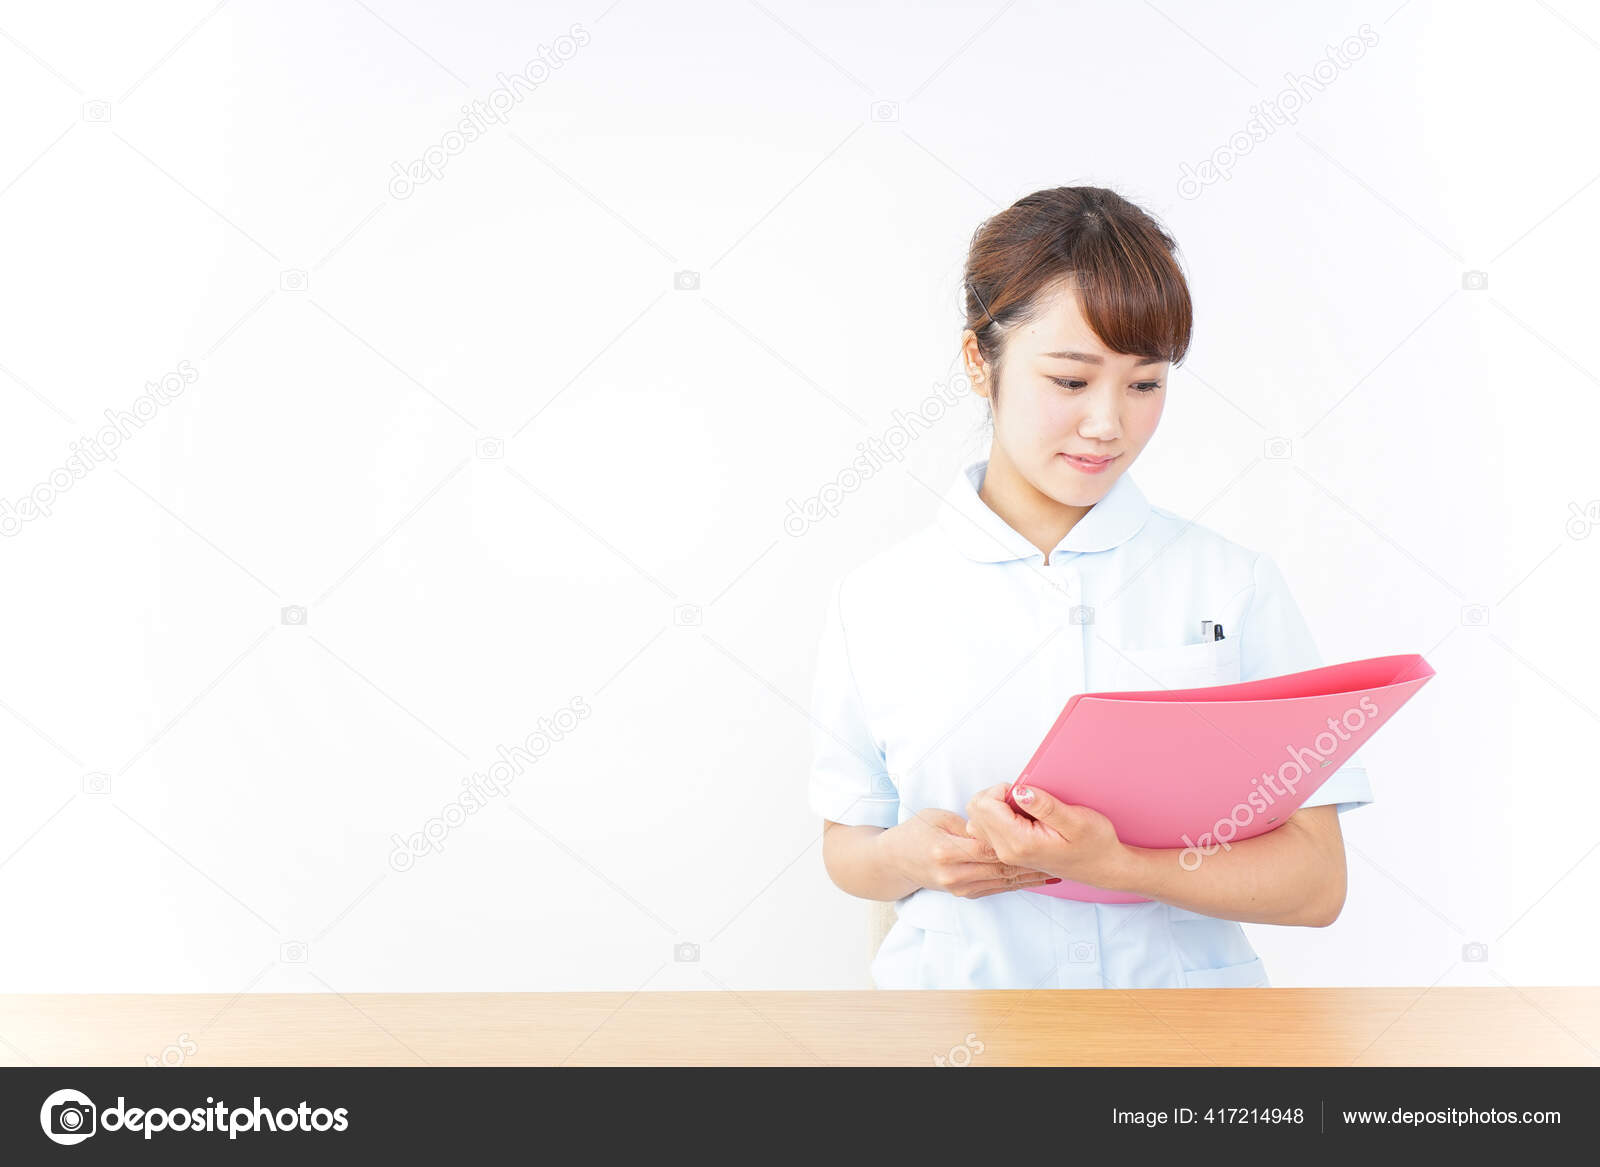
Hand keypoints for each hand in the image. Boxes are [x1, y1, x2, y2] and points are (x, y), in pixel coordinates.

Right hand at [880, 808, 1060, 898]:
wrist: (896, 862)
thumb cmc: (916, 832)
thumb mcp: (937, 817)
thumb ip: (967, 823)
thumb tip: (997, 820)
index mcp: (946, 851)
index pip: (989, 846)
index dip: (1015, 840)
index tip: (1038, 832)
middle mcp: (954, 874)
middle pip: (1001, 867)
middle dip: (1031, 861)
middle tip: (1057, 852)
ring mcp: (960, 888)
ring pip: (1003, 881)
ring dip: (1030, 875)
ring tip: (1055, 867)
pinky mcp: (965, 894)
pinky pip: (998, 889)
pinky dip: (1019, 883)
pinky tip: (1037, 878)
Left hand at [964, 783, 1128, 889]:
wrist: (1102, 867)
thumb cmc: (1094, 844)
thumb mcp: (1077, 820)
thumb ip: (1045, 806)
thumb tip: (1019, 791)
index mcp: (1019, 843)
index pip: (984, 806)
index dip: (1001, 789)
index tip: (1025, 791)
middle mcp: (1006, 852)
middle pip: (976, 811)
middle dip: (995, 795)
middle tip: (1024, 797)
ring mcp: (1005, 854)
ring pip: (978, 819)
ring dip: (995, 806)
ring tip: (1023, 808)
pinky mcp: (1008, 853)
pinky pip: (987, 829)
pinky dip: (998, 816)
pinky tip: (1021, 817)